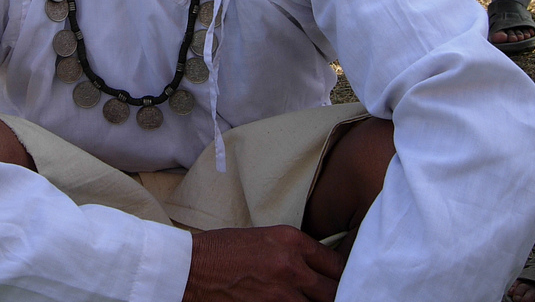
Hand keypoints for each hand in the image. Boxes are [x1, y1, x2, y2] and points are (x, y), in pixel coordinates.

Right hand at [182, 226, 343, 301]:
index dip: (341, 276)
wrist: (193, 267)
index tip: (341, 281)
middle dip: (335, 295)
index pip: (335, 262)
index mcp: (291, 240)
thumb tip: (314, 268)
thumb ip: (292, 251)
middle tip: (334, 296)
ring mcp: (281, 294)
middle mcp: (291, 266)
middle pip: (334, 291)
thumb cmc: (224, 249)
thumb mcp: (264, 237)